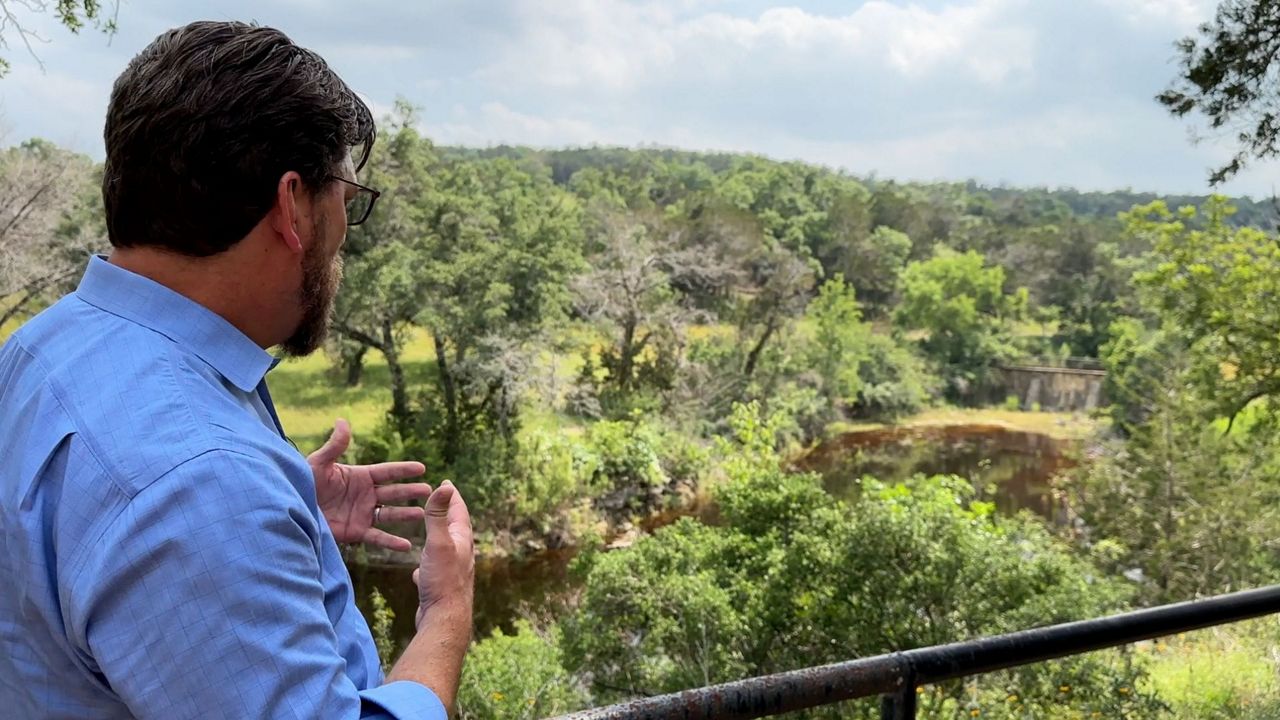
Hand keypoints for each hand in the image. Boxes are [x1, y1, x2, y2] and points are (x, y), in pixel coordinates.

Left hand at [308, 419, 431, 551]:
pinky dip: (392, 542)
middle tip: (428, 490)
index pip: (387, 472)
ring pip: (390, 514)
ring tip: (422, 514)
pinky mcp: (356, 532)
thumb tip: (343, 421)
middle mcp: (365, 495)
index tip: (422, 468)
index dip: (404, 470)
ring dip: (406, 514)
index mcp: (360, 476)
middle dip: (410, 491)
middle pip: (393, 492)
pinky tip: (407, 546)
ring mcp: (362, 514)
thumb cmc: (303, 483)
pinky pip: (377, 537)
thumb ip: (335, 446)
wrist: (290, 510)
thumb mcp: (318, 463)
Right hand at [413, 481, 473, 629]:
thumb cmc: (443, 580)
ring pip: (446, 548)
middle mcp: (461, 553)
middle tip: (441, 502)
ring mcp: (453, 571)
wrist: (445, 619)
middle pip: (456, 528)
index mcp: (462, 540)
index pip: (459, 510)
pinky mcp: (442, 587)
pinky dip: (427, 565)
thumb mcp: (438, 543)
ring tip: (431, 532)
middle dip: (447, 513)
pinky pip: (435, 571)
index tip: (446, 483)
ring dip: (439, 537)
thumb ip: (438, 516)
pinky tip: (418, 571)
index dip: (451, 496)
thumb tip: (445, 486)